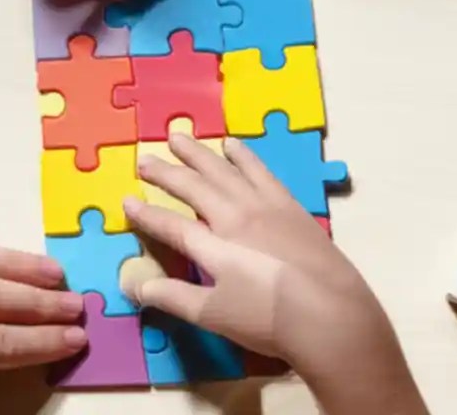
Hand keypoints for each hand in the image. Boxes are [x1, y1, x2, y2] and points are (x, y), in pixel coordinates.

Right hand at [124, 136, 426, 414]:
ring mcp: (266, 207)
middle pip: (195, 187)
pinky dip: (245, 156)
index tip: (125, 200)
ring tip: (183, 138)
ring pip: (226, 170)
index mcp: (213, 244)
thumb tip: (136, 287)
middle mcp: (235, 216)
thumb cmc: (268, 319)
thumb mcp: (213, 315)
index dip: (145, 214)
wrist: (332, 314)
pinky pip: (261, 171)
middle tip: (145, 158)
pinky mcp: (291, 207)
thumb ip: (173, 297)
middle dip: (166, 172)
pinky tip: (236, 147)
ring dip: (201, 153)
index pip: (170, 225)